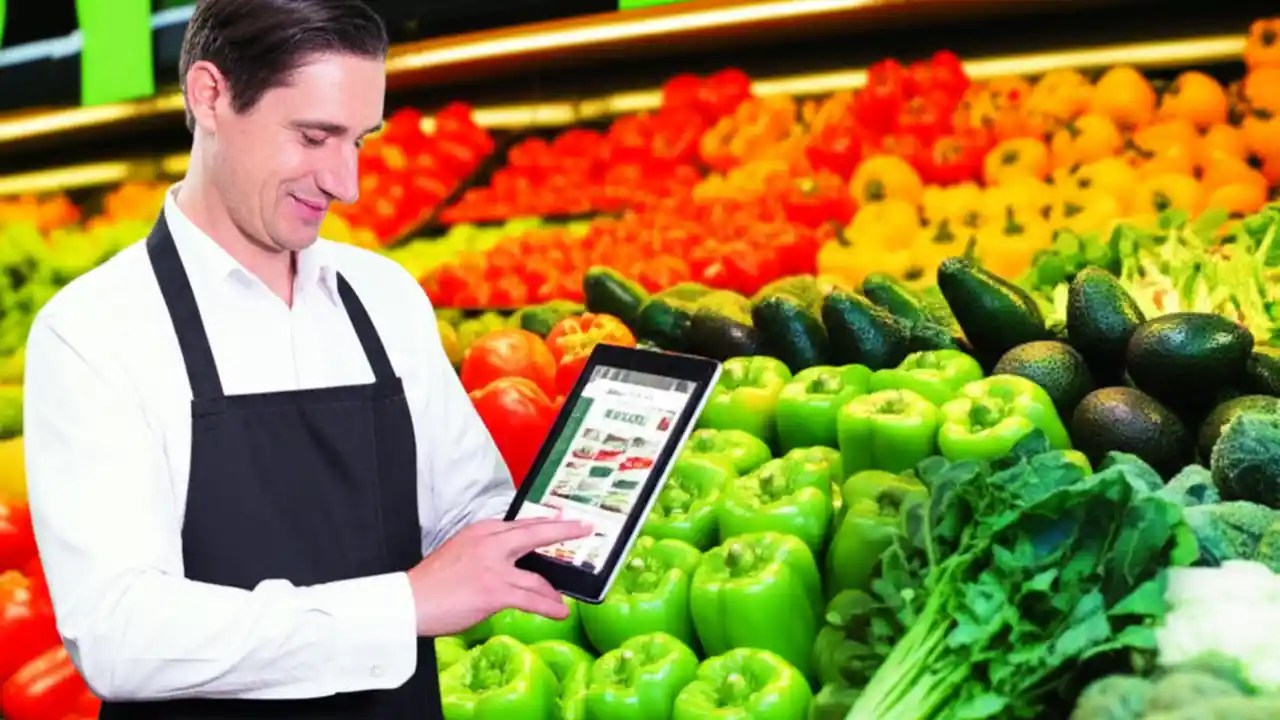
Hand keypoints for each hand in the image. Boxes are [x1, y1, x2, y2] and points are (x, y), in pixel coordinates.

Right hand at [407, 517, 592, 636]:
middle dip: (564, 529)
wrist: (410, 601)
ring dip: (554, 590)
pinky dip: (548, 607)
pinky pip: (531, 599)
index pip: (521, 524)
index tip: (563, 518)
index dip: (546, 522)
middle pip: (536, 533)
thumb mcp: (460, 551)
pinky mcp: (496, 591)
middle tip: (584, 527)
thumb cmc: (433, 582)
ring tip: (564, 599)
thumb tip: (512, 560)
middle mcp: (491, 543)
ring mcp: (495, 567)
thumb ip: (486, 549)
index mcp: (482, 531)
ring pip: (537, 575)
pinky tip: (558, 612)